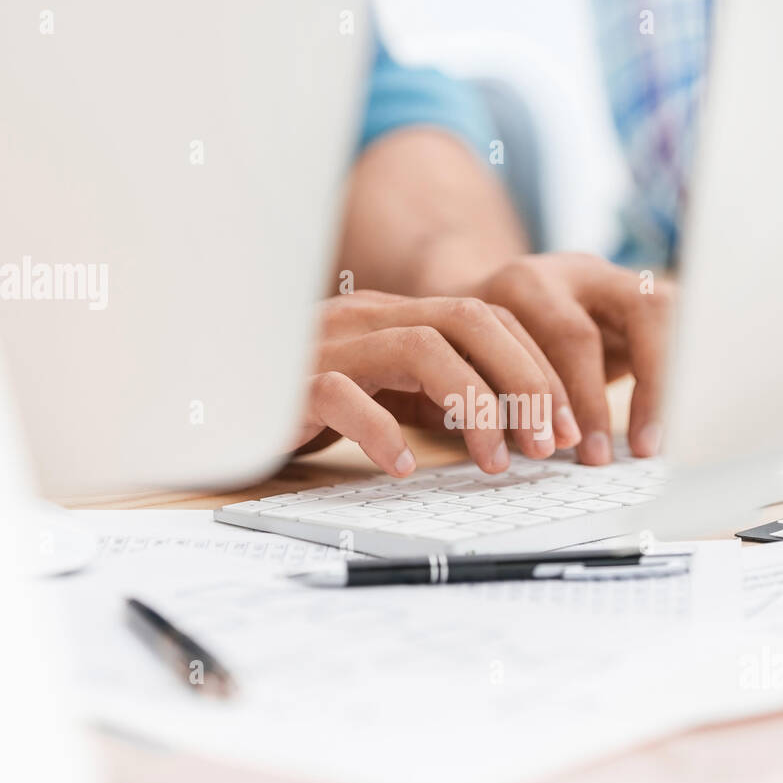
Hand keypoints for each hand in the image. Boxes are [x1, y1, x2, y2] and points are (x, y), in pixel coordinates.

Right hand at [290, 291, 582, 474]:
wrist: (214, 404)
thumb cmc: (307, 405)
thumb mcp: (386, 393)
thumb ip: (438, 397)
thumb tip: (516, 433)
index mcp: (396, 315)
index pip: (487, 317)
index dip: (536, 368)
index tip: (567, 426)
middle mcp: (368, 316)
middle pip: (469, 320)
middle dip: (523, 381)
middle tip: (551, 443)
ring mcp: (329, 344)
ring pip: (421, 348)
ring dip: (474, 406)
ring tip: (496, 462)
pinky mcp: (290, 384)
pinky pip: (344, 395)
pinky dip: (383, 432)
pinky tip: (406, 468)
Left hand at [449, 253, 673, 464]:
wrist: (477, 305)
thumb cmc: (469, 352)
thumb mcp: (470, 371)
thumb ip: (500, 399)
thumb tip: (534, 452)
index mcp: (528, 283)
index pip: (573, 336)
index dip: (588, 398)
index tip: (591, 454)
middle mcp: (577, 271)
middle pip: (643, 309)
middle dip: (652, 384)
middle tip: (643, 449)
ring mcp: (612, 278)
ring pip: (670, 311)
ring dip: (673, 377)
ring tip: (665, 437)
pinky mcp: (636, 298)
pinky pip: (675, 327)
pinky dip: (677, 373)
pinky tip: (676, 418)